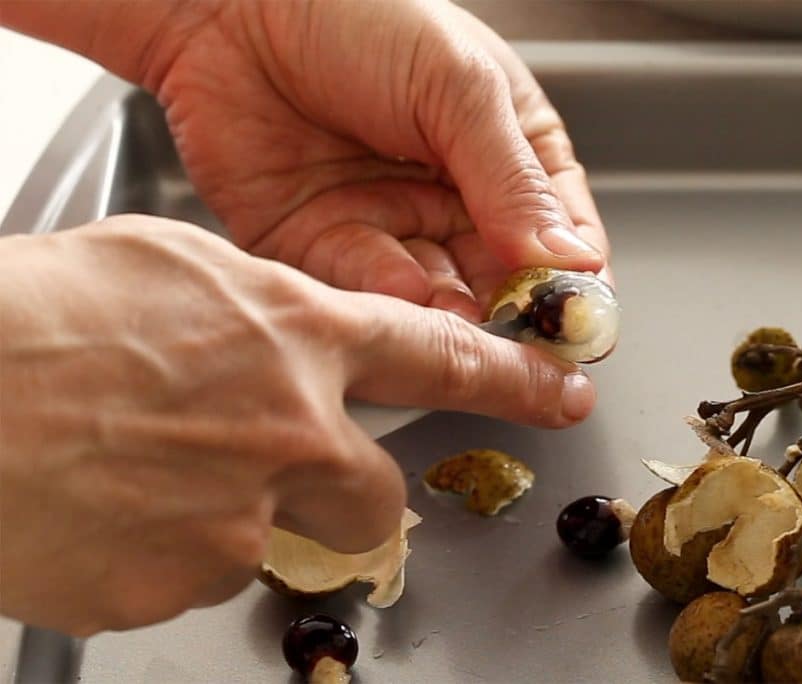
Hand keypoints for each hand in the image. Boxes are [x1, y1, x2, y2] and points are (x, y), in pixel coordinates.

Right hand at [0, 216, 595, 635]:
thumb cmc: (40, 315)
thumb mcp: (172, 267)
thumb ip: (256, 309)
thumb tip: (279, 335)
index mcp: (294, 337)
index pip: (437, 356)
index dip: (506, 376)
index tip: (555, 394)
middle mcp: (289, 432)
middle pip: (374, 494)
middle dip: (341, 490)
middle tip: (272, 470)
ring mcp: (239, 518)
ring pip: (273, 537)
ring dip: (226, 515)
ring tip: (141, 468)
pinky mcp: (178, 586)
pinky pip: (194, 577)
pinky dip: (161, 551)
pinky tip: (108, 507)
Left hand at [147, 0, 610, 320]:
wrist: (231, 7)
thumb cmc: (356, 16)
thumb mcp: (458, 88)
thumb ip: (512, 181)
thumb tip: (569, 261)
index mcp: (506, 150)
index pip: (560, 232)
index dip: (576, 280)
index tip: (583, 320)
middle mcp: (455, 197)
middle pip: (503, 279)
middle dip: (514, 313)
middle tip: (525, 345)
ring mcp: (392, 224)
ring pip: (439, 296)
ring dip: (454, 318)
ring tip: (467, 327)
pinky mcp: (327, 247)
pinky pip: (367, 288)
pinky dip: (389, 300)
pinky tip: (407, 297)